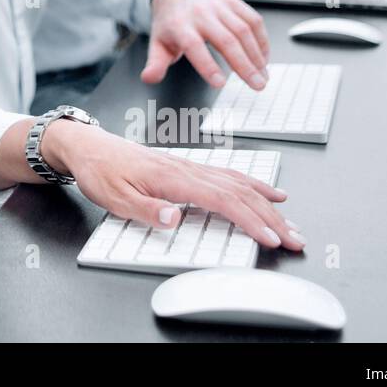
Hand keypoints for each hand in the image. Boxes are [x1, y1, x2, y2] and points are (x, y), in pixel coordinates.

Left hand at [39, 121, 302, 251]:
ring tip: (292, 221)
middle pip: (240, 194)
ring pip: (240, 184)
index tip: (271, 239)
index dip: (250, 221)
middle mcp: (188, 170)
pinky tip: (267, 193)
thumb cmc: (100, 172)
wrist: (88, 147)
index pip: (222, 201)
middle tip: (297, 238)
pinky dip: (254, 185)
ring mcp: (190, 167)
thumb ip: (145, 210)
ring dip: (269, 204)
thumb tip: (174, 219)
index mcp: (173, 178)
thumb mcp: (113, 197)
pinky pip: (229, 175)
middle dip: (273, 218)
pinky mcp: (188, 168)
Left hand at [143, 0, 269, 89]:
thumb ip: (155, 63)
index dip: (207, 65)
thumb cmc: (170, 22)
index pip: (194, 46)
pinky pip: (253, 19)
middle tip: (256, 85)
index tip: (219, 83)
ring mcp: (218, 5)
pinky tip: (263, 58)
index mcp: (179, 25)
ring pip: (243, 30)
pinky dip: (262, 39)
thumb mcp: (157, 43)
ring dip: (256, 55)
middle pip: (226, 40)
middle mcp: (200, 13)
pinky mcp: (233, 1)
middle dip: (244, 65)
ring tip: (262, 75)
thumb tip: (149, 78)